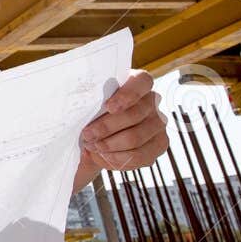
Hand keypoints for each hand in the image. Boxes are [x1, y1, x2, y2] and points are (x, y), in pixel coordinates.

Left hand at [73, 70, 166, 191]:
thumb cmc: (92, 113)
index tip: (108, 107)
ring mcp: (158, 124)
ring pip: (136, 137)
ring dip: (110, 145)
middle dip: (107, 127)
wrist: (97, 136)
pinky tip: (103, 157)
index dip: (127, 95)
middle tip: (87, 135)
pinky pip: (141, 156)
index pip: (142, 82)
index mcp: (138, 83)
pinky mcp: (159, 145)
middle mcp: (152, 102)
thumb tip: (81, 119)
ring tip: (92, 147)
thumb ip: (88, 105)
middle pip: (134, 115)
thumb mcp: (88, 105)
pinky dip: (118, 159)